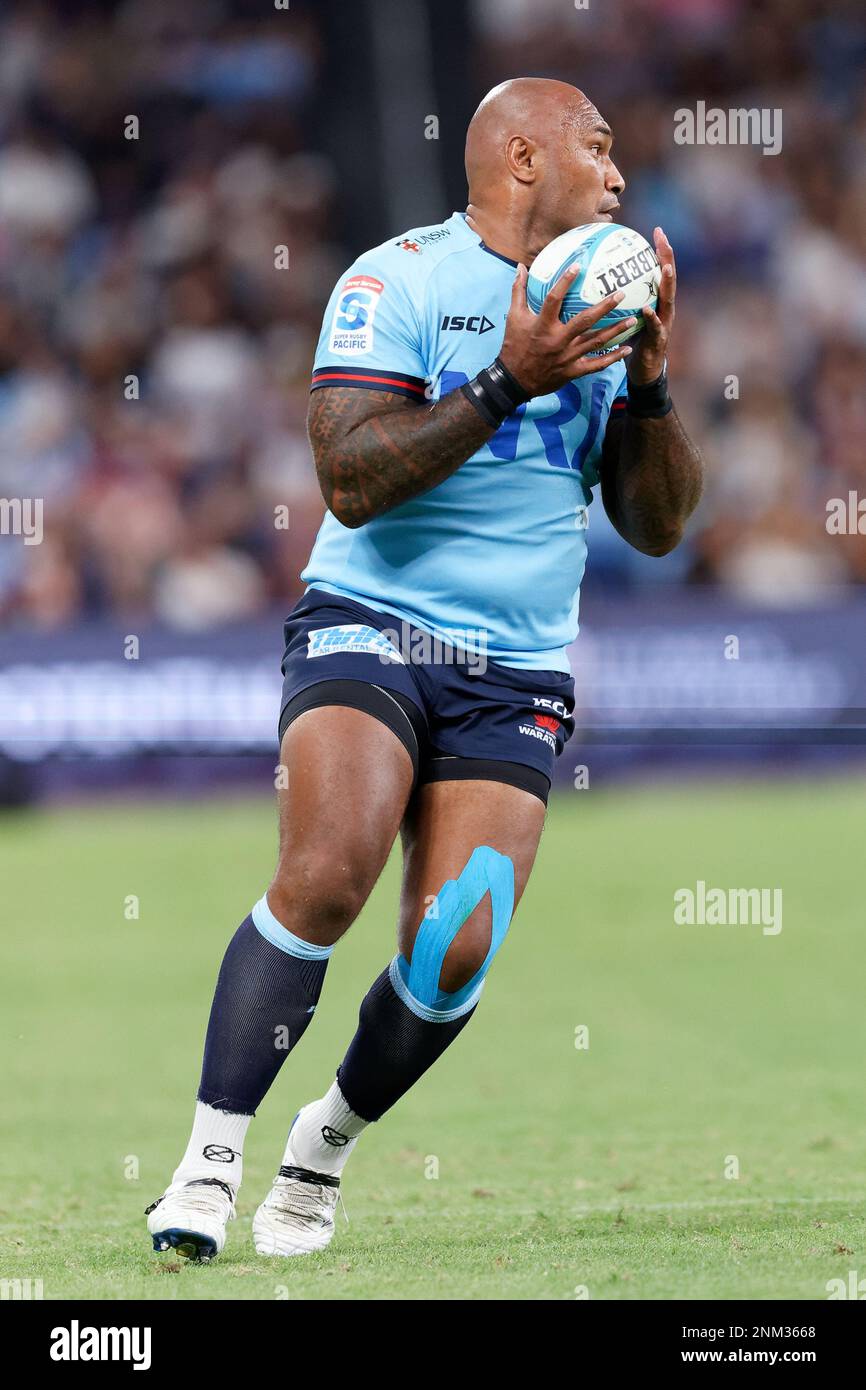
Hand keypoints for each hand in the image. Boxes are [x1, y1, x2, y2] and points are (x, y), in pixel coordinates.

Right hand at [499, 262, 635, 397]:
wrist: (514, 381)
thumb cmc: (514, 346)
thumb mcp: (514, 318)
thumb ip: (519, 291)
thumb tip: (521, 267)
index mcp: (543, 325)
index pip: (555, 299)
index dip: (565, 281)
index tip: (578, 266)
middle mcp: (558, 340)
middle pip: (585, 321)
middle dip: (605, 307)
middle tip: (621, 294)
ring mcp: (567, 357)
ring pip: (596, 342)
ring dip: (615, 331)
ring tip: (632, 320)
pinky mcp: (573, 371)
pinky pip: (596, 364)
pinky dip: (613, 358)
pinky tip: (627, 349)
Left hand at [627, 226, 674, 385]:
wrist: (643, 371)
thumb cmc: (631, 341)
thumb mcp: (625, 315)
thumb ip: (617, 298)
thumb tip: (595, 280)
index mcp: (655, 300)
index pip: (658, 271)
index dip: (660, 251)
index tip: (656, 230)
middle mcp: (663, 309)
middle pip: (668, 280)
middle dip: (667, 258)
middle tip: (663, 240)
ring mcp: (664, 324)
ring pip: (668, 300)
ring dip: (666, 284)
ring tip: (663, 268)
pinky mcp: (658, 341)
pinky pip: (655, 328)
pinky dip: (652, 318)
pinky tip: (647, 309)